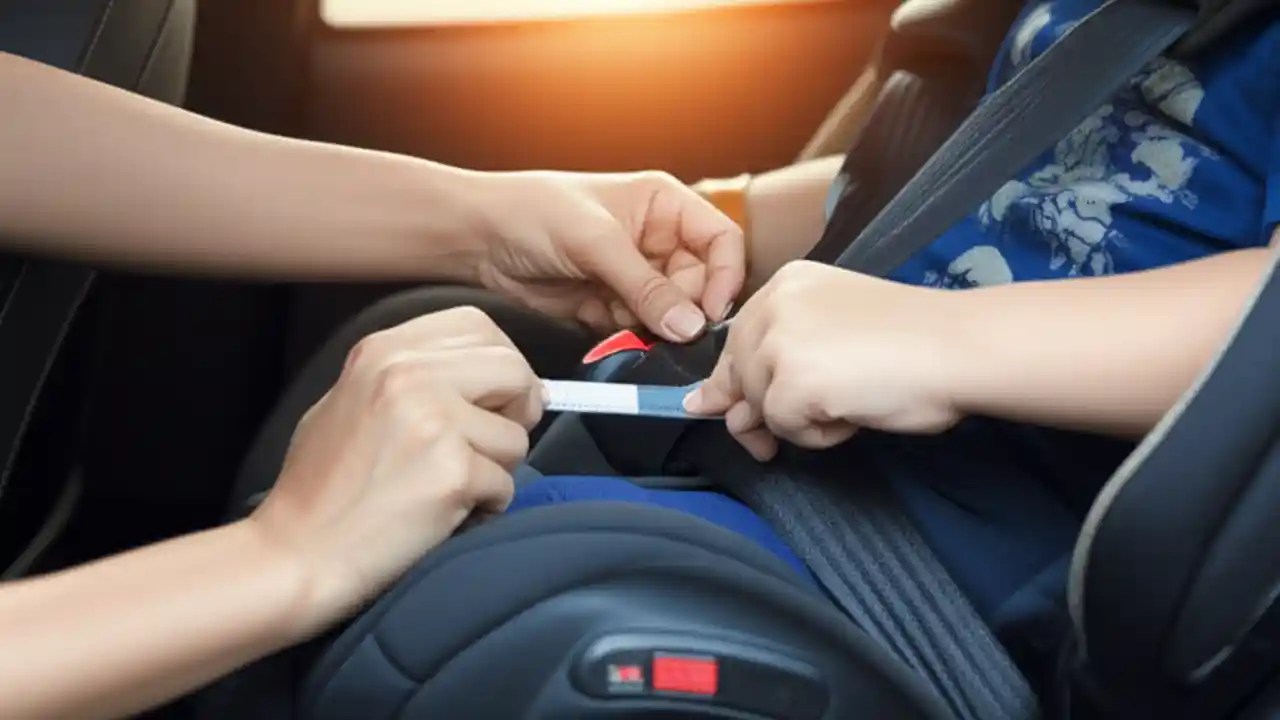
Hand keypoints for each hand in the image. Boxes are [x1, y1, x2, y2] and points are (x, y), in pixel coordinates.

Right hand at [247, 306, 541, 626]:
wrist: (296, 555)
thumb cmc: (324, 487)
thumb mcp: (353, 398)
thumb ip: (416, 376)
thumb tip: (493, 382)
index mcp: (384, 350)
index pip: (478, 326)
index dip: (501, 363)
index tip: (496, 397)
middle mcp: (409, 374)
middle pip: (513, 369)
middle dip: (519, 410)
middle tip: (494, 445)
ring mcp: (433, 421)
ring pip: (517, 436)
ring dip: (497, 469)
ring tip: (448, 487)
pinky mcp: (452, 473)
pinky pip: (506, 486)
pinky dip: (486, 507)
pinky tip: (443, 515)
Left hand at [477, 171, 744, 342]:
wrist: (478, 237)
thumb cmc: (533, 212)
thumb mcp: (596, 243)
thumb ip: (646, 287)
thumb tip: (690, 326)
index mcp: (665, 205)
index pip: (721, 241)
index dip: (723, 276)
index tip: (709, 311)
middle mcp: (657, 239)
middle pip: (699, 284)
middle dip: (683, 309)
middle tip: (663, 327)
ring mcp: (635, 273)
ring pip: (670, 313)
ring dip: (652, 325)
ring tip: (618, 315)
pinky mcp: (611, 303)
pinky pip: (639, 329)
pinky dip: (626, 335)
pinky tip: (599, 319)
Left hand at [683, 261, 960, 460]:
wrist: (959, 347)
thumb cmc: (915, 341)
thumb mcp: (833, 335)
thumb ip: (776, 360)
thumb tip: (706, 405)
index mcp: (786, 284)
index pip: (737, 340)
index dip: (740, 381)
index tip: (749, 406)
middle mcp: (774, 305)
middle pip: (738, 376)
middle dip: (759, 412)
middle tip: (794, 429)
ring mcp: (779, 342)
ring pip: (757, 405)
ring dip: (798, 421)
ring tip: (849, 405)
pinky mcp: (790, 381)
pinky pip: (784, 428)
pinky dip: (818, 435)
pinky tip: (854, 414)